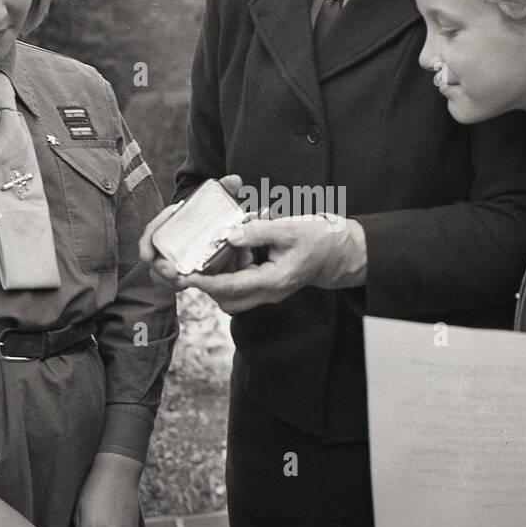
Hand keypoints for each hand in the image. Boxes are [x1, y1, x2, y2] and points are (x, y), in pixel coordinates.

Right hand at [138, 174, 251, 288]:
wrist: (217, 224)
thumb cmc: (212, 211)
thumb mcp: (218, 201)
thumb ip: (225, 190)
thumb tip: (235, 180)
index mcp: (170, 222)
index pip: (153, 231)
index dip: (147, 242)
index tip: (146, 254)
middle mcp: (166, 240)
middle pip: (154, 255)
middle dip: (159, 265)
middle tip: (171, 271)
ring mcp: (172, 255)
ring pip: (161, 271)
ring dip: (167, 278)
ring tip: (180, 282)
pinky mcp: (182, 268)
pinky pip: (173, 279)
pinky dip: (177, 283)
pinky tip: (187, 285)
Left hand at [181, 214, 365, 312]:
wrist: (338, 253)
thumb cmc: (319, 239)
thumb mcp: (290, 228)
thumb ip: (258, 232)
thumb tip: (229, 235)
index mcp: (274, 281)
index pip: (231, 287)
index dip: (206, 282)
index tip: (187, 275)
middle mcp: (269, 292)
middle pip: (226, 298)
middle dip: (210, 281)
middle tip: (204, 256)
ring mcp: (267, 291)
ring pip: (232, 292)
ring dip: (224, 271)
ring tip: (233, 243)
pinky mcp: (266, 284)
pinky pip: (241, 282)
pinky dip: (234, 265)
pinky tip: (243, 244)